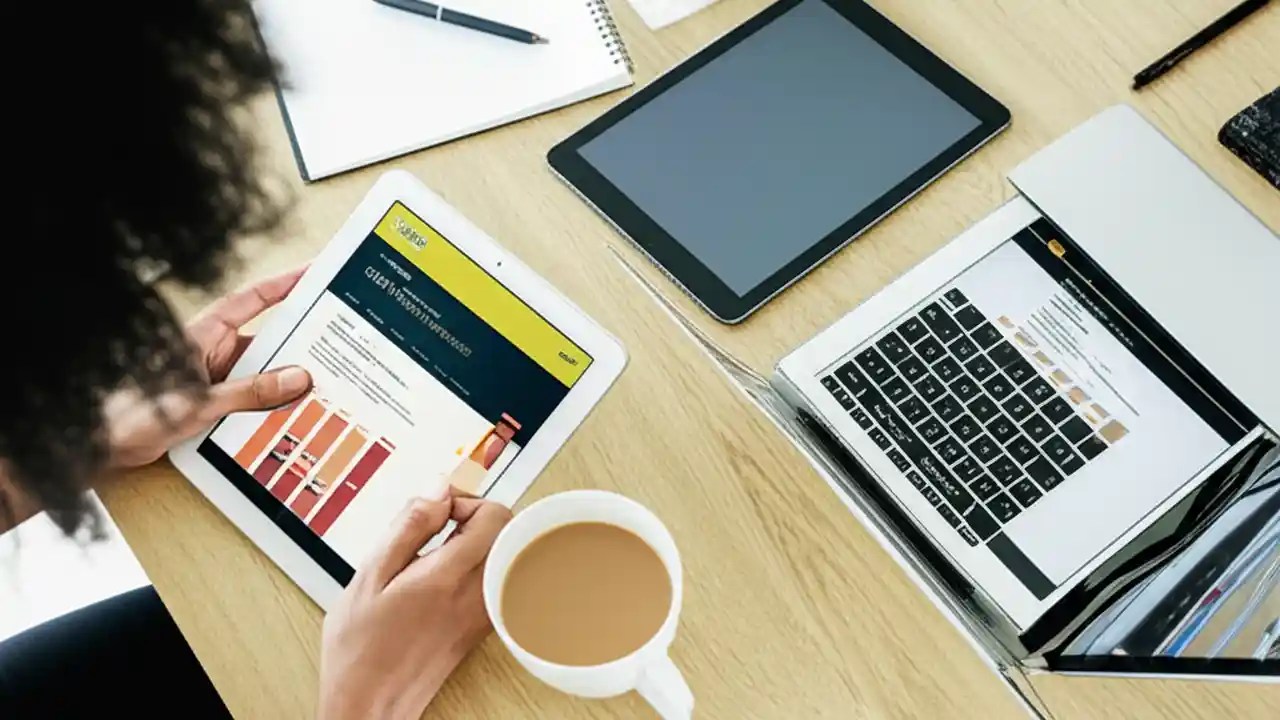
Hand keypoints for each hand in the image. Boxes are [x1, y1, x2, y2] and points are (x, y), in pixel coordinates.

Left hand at [105, 268, 312, 467]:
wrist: (104, 443)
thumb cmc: (135, 413)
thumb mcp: (201, 402)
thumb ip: (251, 391)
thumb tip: (297, 379)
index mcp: (205, 334)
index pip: (252, 299)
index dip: (284, 283)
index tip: (314, 272)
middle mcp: (212, 349)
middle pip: (266, 337)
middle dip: (299, 339)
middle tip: (336, 337)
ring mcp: (214, 373)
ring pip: (263, 368)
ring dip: (286, 378)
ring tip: (322, 382)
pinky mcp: (213, 398)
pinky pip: (253, 393)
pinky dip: (272, 400)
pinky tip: (293, 410)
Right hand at [318, 491, 512, 719]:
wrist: (370, 704)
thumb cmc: (361, 647)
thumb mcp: (370, 575)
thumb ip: (409, 526)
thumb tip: (438, 490)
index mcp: (448, 577)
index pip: (496, 515)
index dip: (466, 501)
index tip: (437, 510)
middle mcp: (476, 595)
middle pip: (509, 531)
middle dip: (476, 517)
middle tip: (438, 527)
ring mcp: (484, 613)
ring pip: (505, 554)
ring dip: (478, 542)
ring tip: (437, 553)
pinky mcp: (482, 628)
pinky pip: (497, 580)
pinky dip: (478, 567)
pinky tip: (444, 577)